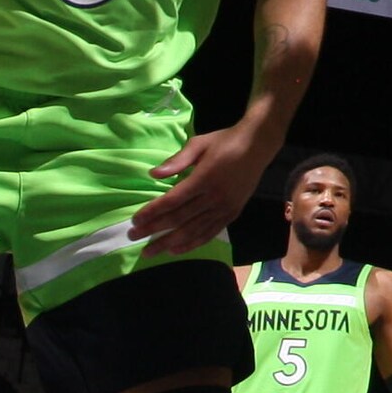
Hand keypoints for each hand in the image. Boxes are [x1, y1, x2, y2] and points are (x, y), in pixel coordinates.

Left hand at [136, 116, 276, 257]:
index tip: (135, 220)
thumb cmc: (225, 141)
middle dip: (154, 230)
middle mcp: (214, 197)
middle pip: (179, 219)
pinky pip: (210, 232)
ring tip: (151, 251)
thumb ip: (177, 160)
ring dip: (170, 242)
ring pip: (193, 230)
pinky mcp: (233, 213)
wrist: (258, 145)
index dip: (152, 212)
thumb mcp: (199, 143)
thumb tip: (153, 175)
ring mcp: (225, 207)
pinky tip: (177, 250)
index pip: (172, 201)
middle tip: (133, 237)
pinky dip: (193, 243)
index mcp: (204, 178)